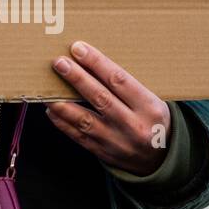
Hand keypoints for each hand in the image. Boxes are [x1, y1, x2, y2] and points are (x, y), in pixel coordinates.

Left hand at [46, 41, 171, 174]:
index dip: (97, 63)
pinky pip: (78, 136)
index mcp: (149, 107)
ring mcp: (117, 141)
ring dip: (63, 103)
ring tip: (47, 89)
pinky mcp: (103, 153)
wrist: (160, 159)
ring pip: (85, 120)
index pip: (119, 80)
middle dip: (77, 78)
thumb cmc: (152, 120)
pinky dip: (63, 123)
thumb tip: (92, 63)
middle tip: (59, 63)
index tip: (78, 48)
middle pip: (100, 97)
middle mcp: (133, 125)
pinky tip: (51, 110)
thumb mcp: (152, 100)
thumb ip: (128, 86)